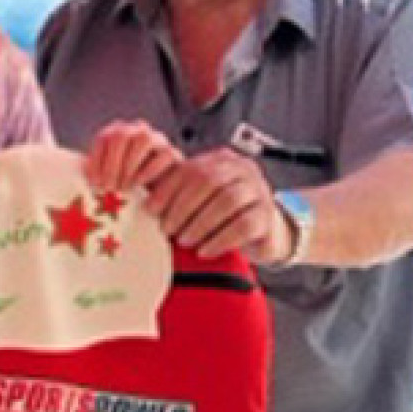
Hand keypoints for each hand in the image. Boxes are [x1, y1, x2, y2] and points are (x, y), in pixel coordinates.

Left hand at [84, 120, 182, 199]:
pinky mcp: (172, 153)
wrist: (159, 190)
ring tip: (123, 186)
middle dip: (112, 163)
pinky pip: (163, 155)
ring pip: (143, 139)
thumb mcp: (109, 177)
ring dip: (130, 164)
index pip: (104, 138)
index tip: (93, 182)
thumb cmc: (127, 184)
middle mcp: (137, 130)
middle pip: (122, 135)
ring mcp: (157, 139)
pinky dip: (149, 170)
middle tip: (108, 187)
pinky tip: (138, 184)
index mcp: (117, 132)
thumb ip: (97, 173)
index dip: (96, 160)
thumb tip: (80, 184)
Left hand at [144, 147, 289, 262]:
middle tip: (168, 229)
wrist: (266, 232)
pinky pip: (243, 225)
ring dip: (200, 224)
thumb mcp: (202, 200)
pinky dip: (219, 239)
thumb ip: (178, 194)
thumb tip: (145, 200)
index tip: (151, 209)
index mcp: (223, 160)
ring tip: (185, 241)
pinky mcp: (267, 216)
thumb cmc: (227, 215)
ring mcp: (259, 191)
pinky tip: (205, 250)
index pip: (192, 169)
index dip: (168, 189)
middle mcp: (243, 170)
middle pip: (209, 181)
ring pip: (227, 201)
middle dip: (183, 207)